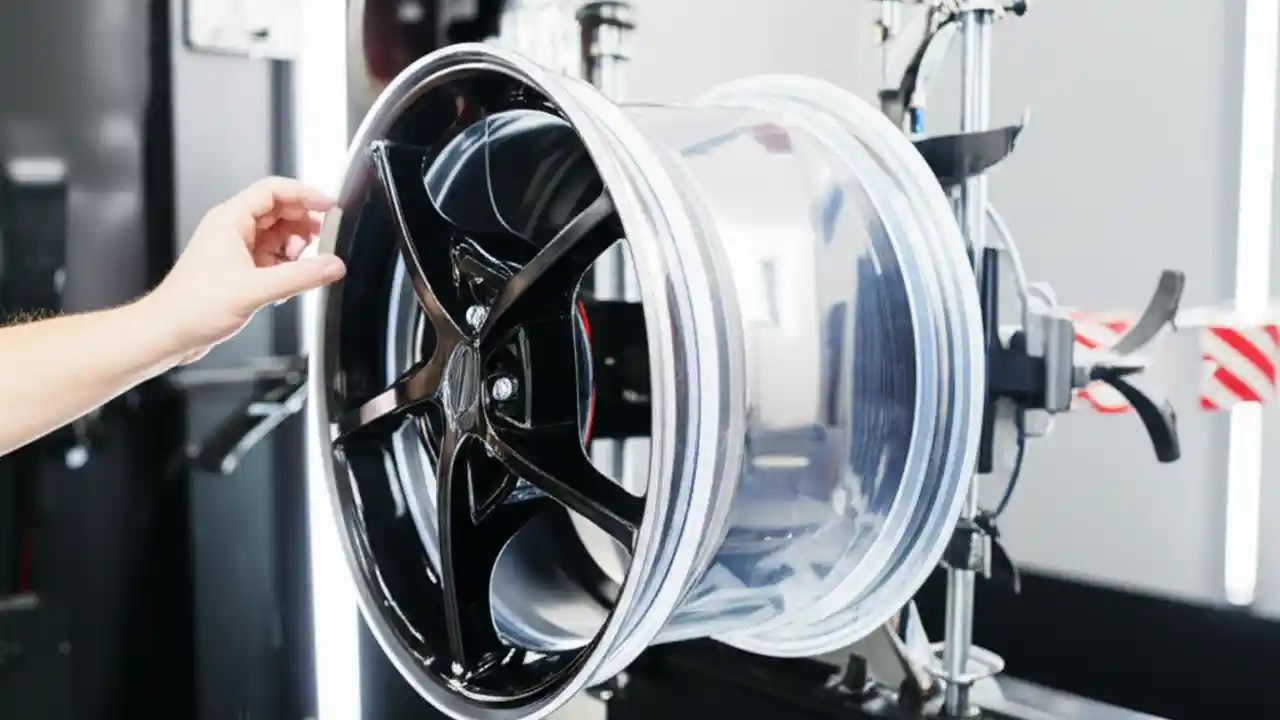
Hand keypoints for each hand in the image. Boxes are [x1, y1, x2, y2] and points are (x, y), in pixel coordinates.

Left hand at [141, 176, 346, 364]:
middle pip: (279, 211)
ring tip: (301, 267)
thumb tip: (333, 265)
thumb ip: (300, 277)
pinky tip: (287, 283)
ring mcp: (236, 250)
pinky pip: (272, 258)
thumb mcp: (255, 290)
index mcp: (230, 220)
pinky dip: (285, 267)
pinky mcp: (239, 271)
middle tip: (324, 240)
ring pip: (277, 236)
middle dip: (303, 224)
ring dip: (294, 249)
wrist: (167, 332)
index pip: (273, 191)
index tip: (328, 206)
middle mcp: (232, 230)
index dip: (304, 194)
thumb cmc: (192, 307)